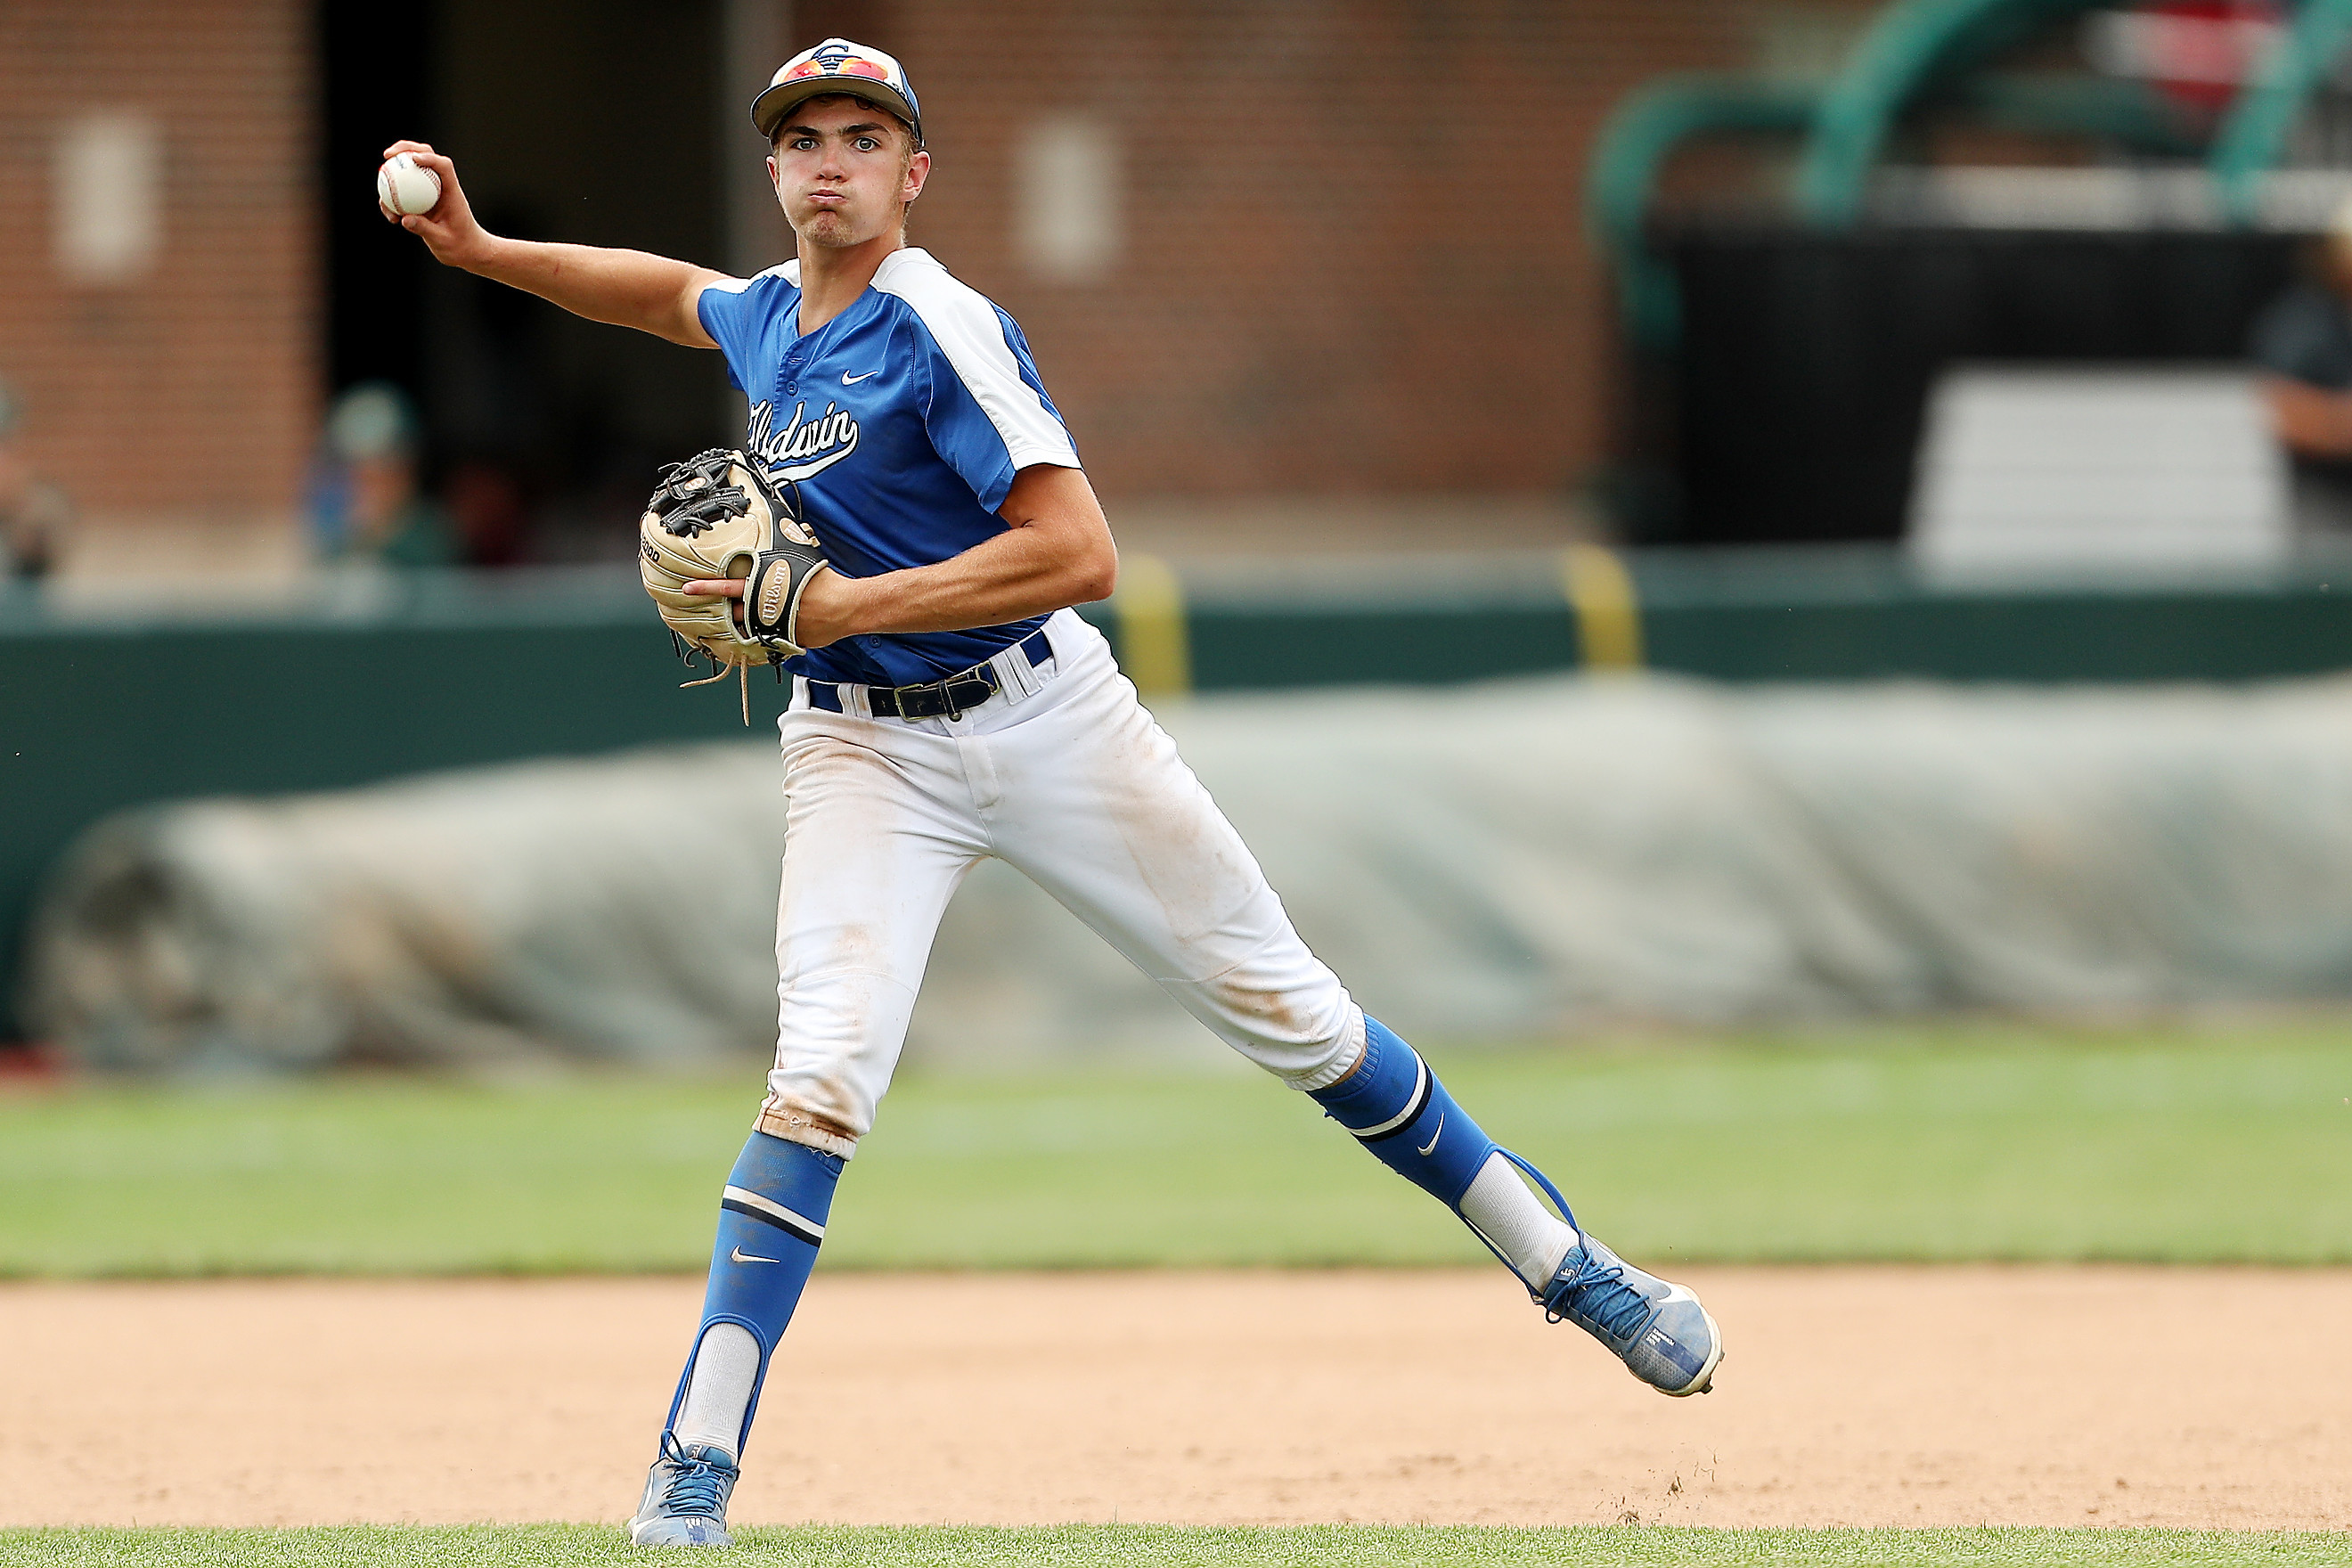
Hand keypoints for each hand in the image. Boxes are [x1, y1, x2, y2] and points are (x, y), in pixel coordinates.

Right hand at [378, 141, 490, 267]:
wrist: (466, 251)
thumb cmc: (459, 246)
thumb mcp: (442, 240)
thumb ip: (424, 229)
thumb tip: (404, 219)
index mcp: (452, 191)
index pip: (443, 166)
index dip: (429, 158)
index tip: (412, 158)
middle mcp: (441, 187)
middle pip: (425, 157)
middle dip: (406, 149)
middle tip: (387, 155)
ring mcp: (431, 192)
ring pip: (412, 171)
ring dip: (395, 167)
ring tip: (380, 173)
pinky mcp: (422, 201)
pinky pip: (405, 193)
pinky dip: (394, 197)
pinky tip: (388, 212)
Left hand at [682, 569, 856, 648]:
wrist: (846, 607)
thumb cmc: (826, 582)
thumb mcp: (799, 563)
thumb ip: (780, 562)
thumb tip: (775, 551)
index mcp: (765, 587)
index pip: (728, 586)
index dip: (707, 587)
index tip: (688, 588)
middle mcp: (765, 609)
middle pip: (734, 611)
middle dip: (725, 610)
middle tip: (712, 607)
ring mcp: (774, 627)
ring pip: (751, 627)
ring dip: (750, 622)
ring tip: (755, 616)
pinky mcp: (787, 641)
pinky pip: (774, 638)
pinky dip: (776, 632)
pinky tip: (788, 625)